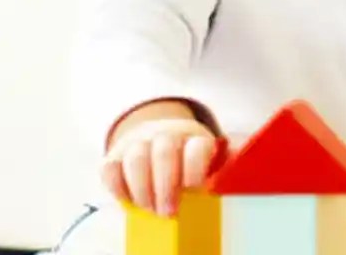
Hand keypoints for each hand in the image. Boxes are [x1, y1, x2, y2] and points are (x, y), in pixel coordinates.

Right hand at [101, 117, 221, 216]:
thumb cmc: (187, 158)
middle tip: (168, 211)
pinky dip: (117, 187)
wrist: (156, 136)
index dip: (195, 168)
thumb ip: (222, 167)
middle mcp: (165, 134)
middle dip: (165, 186)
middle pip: (164, 151)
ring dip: (142, 189)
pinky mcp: (115, 154)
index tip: (194, 188)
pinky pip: (110, 168)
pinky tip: (129, 200)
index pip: (196, 146)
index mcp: (194, 137)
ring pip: (136, 158)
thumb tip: (236, 172)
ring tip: (150, 209)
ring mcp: (138, 142)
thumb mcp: (209, 159)